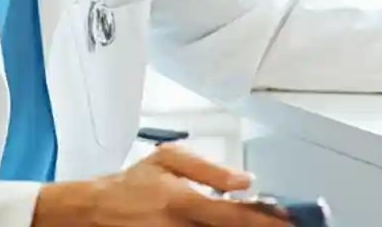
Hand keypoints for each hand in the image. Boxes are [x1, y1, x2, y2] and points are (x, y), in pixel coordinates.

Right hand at [32, 144, 289, 226]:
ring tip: (259, 226)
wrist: (91, 212)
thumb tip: (245, 180)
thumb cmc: (130, 185)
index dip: (266, 221)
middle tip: (283, 225)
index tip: (290, 221)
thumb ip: (208, 169)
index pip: (234, 216)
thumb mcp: (167, 161)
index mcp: (182, 202)